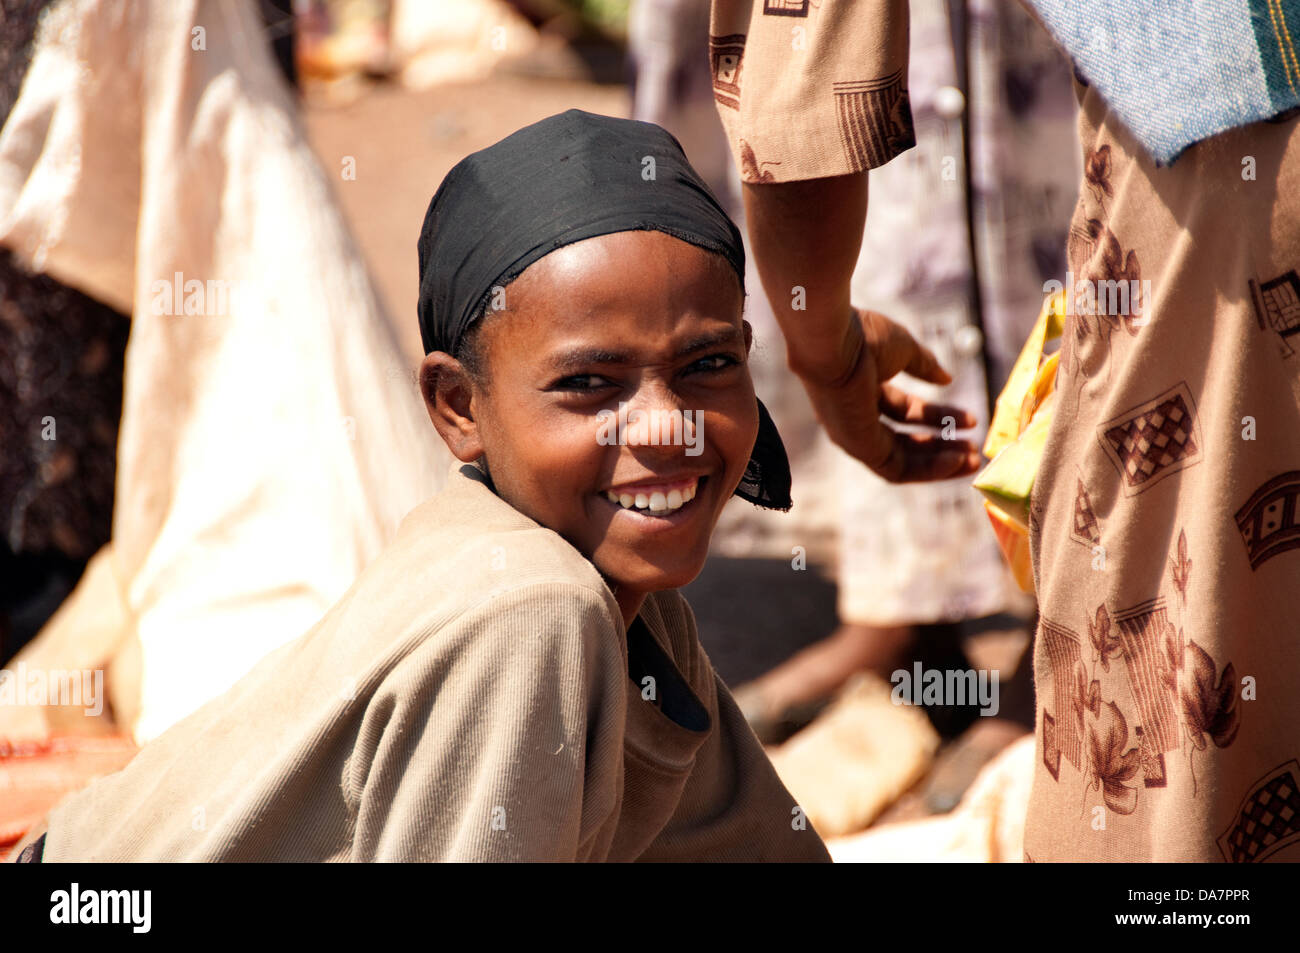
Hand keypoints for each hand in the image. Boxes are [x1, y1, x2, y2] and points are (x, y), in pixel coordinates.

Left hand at [796, 308, 982, 481]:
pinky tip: (956, 460)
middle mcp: (855, 417)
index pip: (904, 412)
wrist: (835, 339)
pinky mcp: (857, 448)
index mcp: (862, 390)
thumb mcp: (902, 349)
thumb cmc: (863, 336)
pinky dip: (928, 468)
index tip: (970, 420)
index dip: (938, 416)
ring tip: (974, 460)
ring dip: (939, 462)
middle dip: (941, 446)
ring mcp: (853, 435)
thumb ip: (923, 366)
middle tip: (974, 450)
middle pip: (903, 440)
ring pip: (902, 460)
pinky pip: (896, 469)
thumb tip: (946, 379)